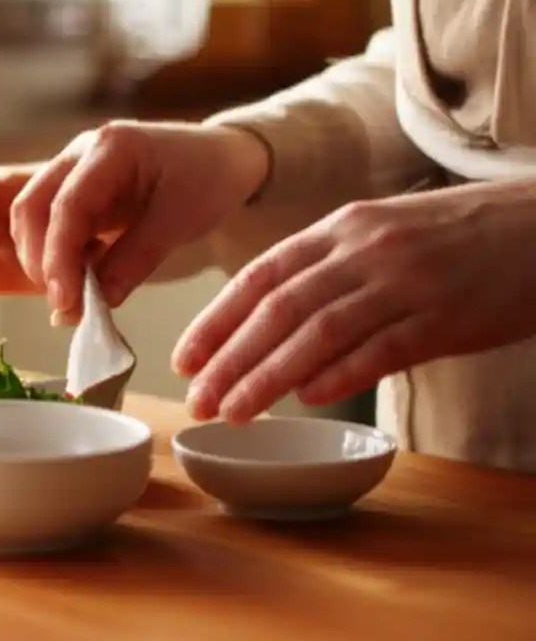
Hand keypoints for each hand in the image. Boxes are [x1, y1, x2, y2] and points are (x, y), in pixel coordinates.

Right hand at [9, 121, 268, 322]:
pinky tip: (86, 271)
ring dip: (44, 260)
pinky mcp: (74, 190)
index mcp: (111, 148)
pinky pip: (49, 223)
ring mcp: (73, 169)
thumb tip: (97, 303)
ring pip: (32, 217)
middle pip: (31, 207)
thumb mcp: (179, 222)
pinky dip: (57, 254)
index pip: (67, 205)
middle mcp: (80, 153)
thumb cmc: (208, 179)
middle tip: (66, 306)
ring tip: (77, 292)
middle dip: (41, 261)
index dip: (59, 257)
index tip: (64, 302)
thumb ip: (134, 261)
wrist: (222, 157)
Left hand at [173, 178, 535, 423]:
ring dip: (267, 377)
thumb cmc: (456, 236)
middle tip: (196, 399)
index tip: (183, 358)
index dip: (215, 320)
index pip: (260, 276)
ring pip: (318, 333)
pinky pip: (381, 349)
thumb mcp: (382, 234)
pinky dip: (339, 374)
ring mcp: (405, 283)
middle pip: (278, 309)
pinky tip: (305, 398)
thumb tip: (273, 329)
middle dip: (228, 358)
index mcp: (342, 228)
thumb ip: (327, 272)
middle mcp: (365, 251)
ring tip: (233, 412)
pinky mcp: (446, 317)